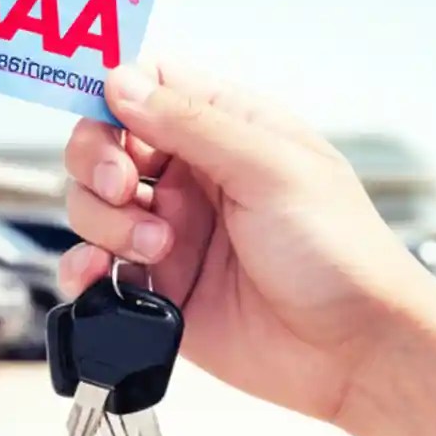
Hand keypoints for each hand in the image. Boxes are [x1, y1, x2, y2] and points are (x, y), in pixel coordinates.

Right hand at [61, 60, 435, 422]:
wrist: (354, 353)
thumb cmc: (340, 253)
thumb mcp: (271, 169)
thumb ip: (192, 124)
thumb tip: (121, 82)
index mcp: (224, 130)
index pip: (146, 85)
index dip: (114, 92)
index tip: (106, 116)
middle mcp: (190, 176)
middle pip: (103, 143)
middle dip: (97, 161)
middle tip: (123, 186)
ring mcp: (168, 231)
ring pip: (91, 205)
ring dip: (103, 222)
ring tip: (155, 248)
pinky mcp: (155, 288)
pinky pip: (93, 269)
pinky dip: (81, 270)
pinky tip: (99, 276)